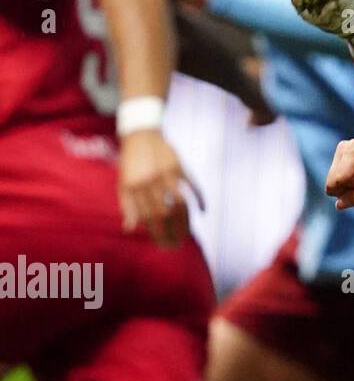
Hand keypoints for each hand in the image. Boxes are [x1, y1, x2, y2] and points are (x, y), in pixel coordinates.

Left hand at [118, 128, 197, 246]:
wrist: (141, 135)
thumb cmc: (131, 164)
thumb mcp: (124, 185)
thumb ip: (127, 206)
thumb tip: (130, 229)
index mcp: (134, 188)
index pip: (148, 218)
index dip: (158, 234)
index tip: (164, 245)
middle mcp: (150, 181)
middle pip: (165, 213)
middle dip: (173, 231)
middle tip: (178, 244)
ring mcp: (166, 173)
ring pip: (180, 202)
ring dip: (186, 220)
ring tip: (188, 234)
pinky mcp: (180, 166)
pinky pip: (192, 186)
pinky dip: (200, 199)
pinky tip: (203, 211)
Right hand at [326, 139, 353, 208]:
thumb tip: (338, 204)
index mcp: (353, 150)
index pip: (336, 182)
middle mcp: (344, 147)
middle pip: (333, 183)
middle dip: (352, 186)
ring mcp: (343, 151)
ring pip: (335, 182)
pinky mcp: (344, 156)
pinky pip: (339, 180)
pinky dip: (353, 180)